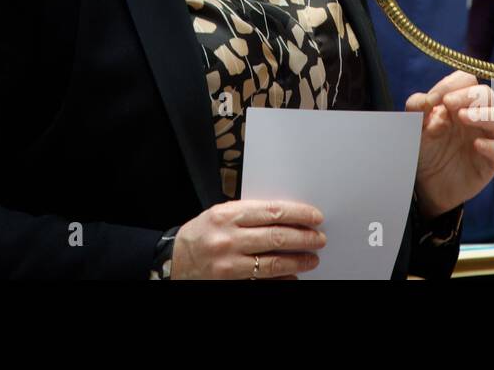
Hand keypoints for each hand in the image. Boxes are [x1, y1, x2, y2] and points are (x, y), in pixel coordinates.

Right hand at [170, 199, 325, 278]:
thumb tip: (285, 217)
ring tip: (312, 258)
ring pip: (273, 263)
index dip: (298, 214)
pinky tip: (293, 275)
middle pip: (277, 237)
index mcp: (226, 215)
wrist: (173, 261)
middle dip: (304, 238)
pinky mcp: (230, 282)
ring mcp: (229, 264)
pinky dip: (282, 279)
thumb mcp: (219, 214)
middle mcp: (228, 239)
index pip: (272, 212)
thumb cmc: (199, 234)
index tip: (315, 217)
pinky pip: (263, 282)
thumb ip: (248, 214)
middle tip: (320, 238)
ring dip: (298, 261)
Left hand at [408, 71, 493, 216]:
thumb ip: (417, 106)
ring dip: (483, 114)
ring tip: (463, 118)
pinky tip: (476, 145)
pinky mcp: (491, 160)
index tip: (436, 97)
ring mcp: (486, 137)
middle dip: (469, 95)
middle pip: (486, 94)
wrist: (427, 185)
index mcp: (458, 103)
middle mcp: (475, 116)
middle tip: (449, 103)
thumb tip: (431, 97)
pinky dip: (491, 145)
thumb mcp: (414, 126)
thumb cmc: (424, 149)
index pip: (467, 81)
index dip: (453, 84)